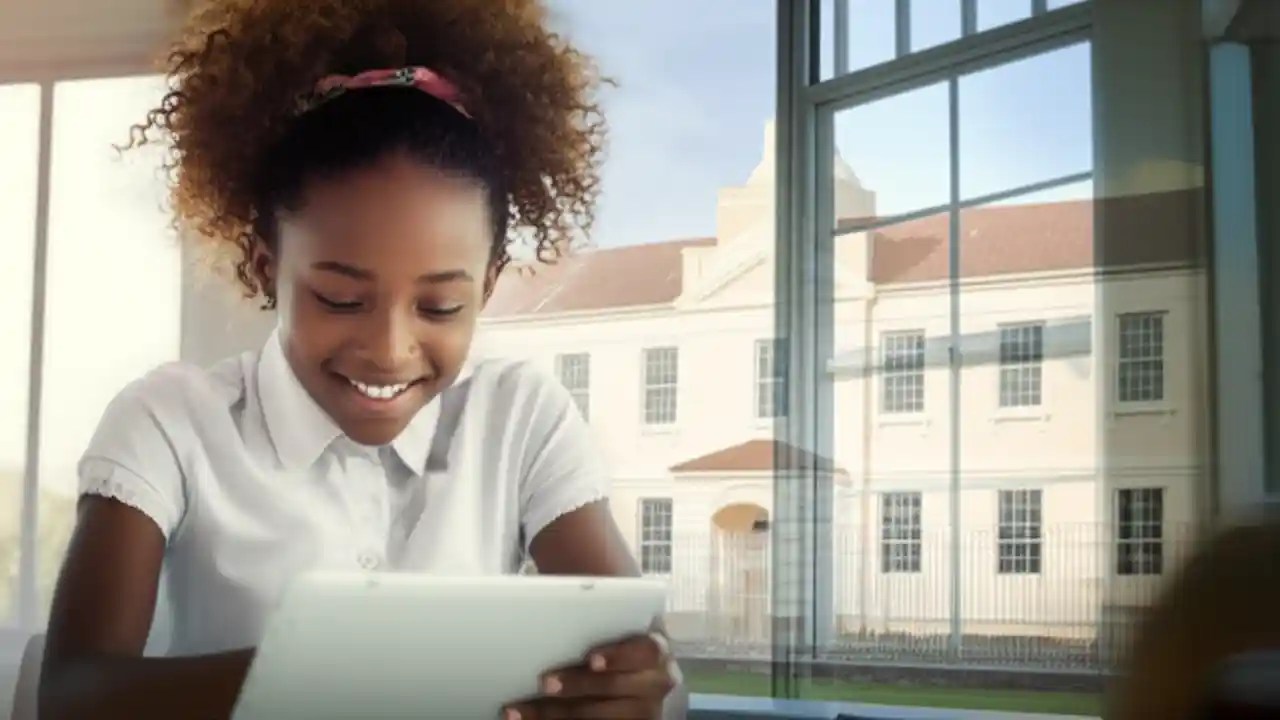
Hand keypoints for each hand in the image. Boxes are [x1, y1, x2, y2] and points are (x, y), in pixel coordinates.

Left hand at [504, 631, 680, 718]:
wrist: (619, 668)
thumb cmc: (608, 637)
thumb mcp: (610, 623)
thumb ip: (593, 615)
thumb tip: (551, 598)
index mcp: (654, 649)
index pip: (646, 650)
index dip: (618, 655)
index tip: (590, 659)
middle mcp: (656, 682)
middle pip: (617, 687)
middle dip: (578, 686)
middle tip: (544, 682)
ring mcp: (644, 711)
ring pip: (601, 717)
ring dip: (556, 714)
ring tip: (520, 710)